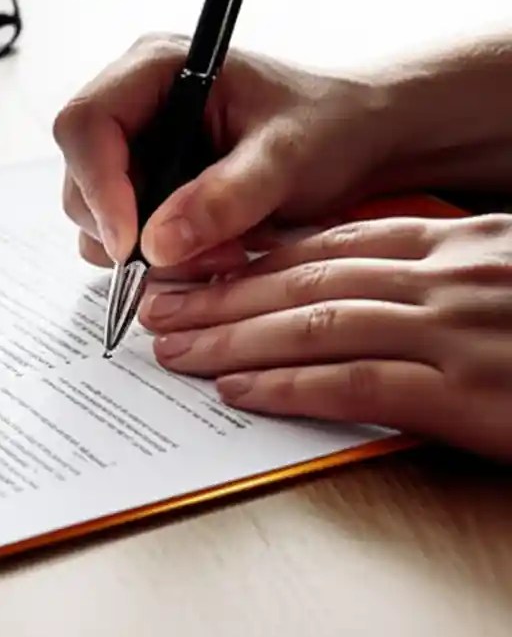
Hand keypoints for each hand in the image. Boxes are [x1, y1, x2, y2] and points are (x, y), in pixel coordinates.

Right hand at [54, 34, 395, 276]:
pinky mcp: (143, 190)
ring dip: (150, 253)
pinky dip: (160, 259)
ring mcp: (133, 151)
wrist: (358, 142)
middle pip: (81, 180)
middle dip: (131, 231)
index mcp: (154, 69)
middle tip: (200, 256)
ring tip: (222, 250)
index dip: (98, 187)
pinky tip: (212, 250)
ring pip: (96, 219)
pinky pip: (121, 238)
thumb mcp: (286, 158)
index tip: (132, 244)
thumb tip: (154, 245)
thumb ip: (224, 198)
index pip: (85, 126)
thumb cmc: (330, 126)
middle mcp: (131, 107)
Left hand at [138, 214, 511, 461]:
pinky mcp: (470, 394)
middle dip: (222, 295)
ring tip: (174, 350)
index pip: (334, 242)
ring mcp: (460, 331)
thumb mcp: (505, 281)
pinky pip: (356, 385)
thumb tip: (353, 290)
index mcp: (462, 242)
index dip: (255, 257)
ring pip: (314, 325)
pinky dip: (287, 388)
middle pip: (307, 278)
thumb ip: (437, 278)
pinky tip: (239, 393)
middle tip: (158, 307)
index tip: (199, 268)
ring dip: (231, 338)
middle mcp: (453, 276)